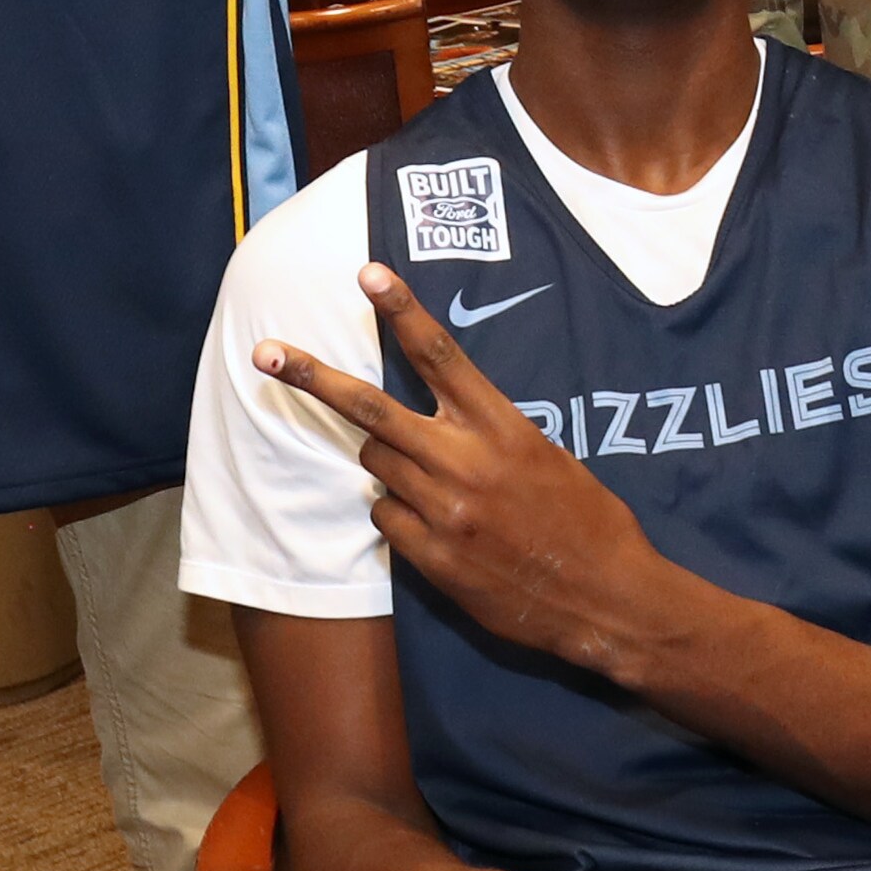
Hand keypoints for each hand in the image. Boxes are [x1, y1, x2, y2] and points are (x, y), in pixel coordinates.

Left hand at [260, 265, 685, 675]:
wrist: (605, 597)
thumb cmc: (585, 518)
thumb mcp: (547, 455)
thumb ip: (489, 432)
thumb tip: (437, 421)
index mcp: (502, 427)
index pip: (441, 355)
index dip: (402, 310)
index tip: (368, 274)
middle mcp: (465, 462)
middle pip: (372, 410)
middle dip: (314, 378)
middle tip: (265, 353)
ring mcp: (444, 512)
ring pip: (375, 465)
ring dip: (386, 462)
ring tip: (428, 477)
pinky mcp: (433, 558)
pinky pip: (384, 516)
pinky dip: (396, 511)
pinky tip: (434, 524)